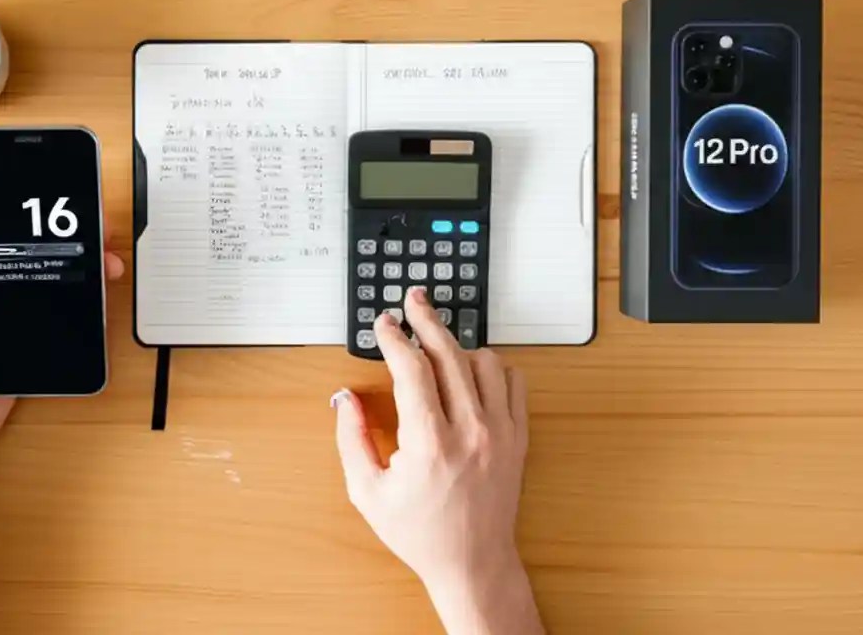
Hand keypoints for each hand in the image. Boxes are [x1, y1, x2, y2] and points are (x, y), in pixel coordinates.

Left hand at [0, 214, 125, 450]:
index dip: (1, 209)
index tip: (32, 193)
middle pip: (18, 248)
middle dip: (51, 233)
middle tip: (85, 226)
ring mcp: (1, 310)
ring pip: (40, 273)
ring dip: (70, 261)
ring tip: (101, 257)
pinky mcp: (23, 330)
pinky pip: (51, 303)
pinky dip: (74, 293)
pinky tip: (95, 288)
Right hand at [334, 286, 537, 632]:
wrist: (473, 562)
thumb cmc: (419, 533)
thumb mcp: (367, 492)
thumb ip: (351, 439)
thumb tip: (344, 399)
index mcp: (429, 443)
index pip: (412, 369)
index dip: (394, 338)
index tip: (384, 324)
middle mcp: (470, 431)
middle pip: (449, 353)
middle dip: (427, 319)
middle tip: (414, 299)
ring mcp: (500, 432)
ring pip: (485, 362)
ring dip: (459, 348)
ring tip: (439, 346)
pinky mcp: (518, 438)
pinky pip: (513, 382)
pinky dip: (494, 368)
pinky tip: (474, 372)